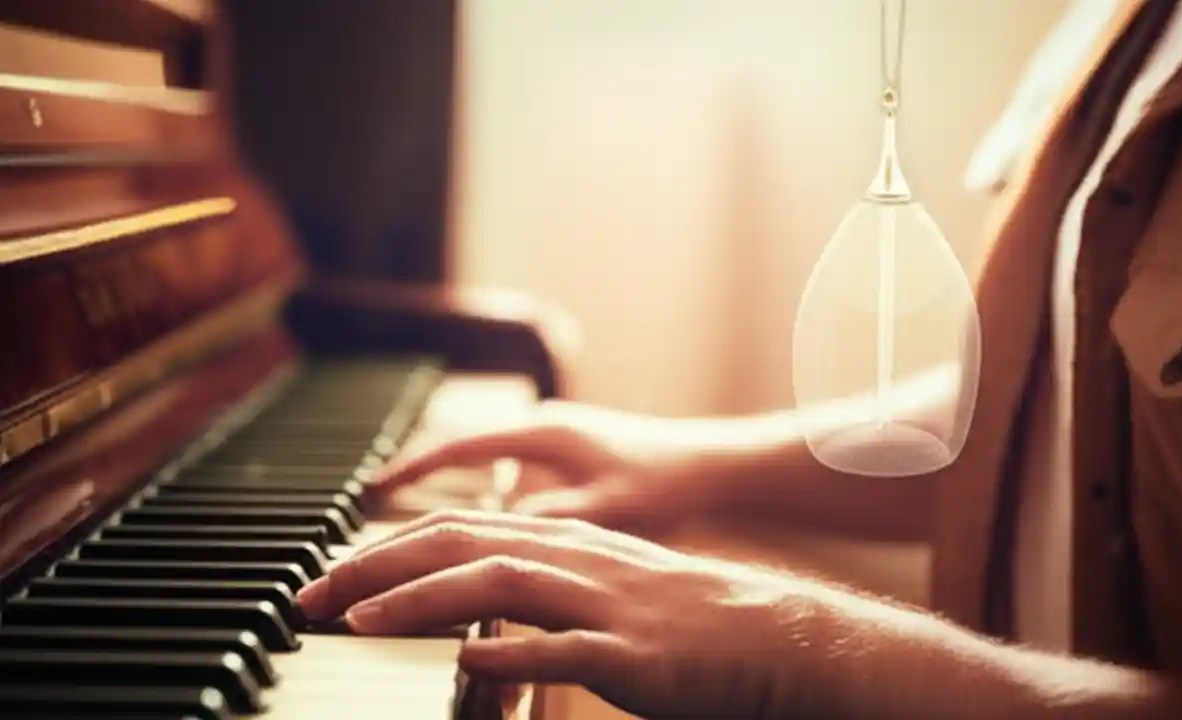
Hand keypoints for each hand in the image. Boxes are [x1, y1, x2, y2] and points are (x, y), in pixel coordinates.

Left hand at [297, 509, 870, 718]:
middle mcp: (575, 560)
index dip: (387, 548)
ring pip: (499, 583)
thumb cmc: (679, 619)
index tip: (329, 576)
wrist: (768, 637)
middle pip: (463, 542)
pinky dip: (503, 651)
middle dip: (378, 564)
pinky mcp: (628, 652)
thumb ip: (535, 591)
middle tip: (313, 594)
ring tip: (357, 620)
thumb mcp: (600, 588)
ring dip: (420, 599)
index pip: (459, 528)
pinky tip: (457, 661)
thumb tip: (465, 618)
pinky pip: (558, 648)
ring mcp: (601, 603)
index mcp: (564, 542)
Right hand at [369, 402, 711, 534]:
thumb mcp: (604, 512)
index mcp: (542, 433)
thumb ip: (546, 522)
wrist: (718, 472)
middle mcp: (543, 429)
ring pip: (481, 465)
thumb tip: (492, 540)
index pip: (456, 446)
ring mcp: (557, 444)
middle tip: (373, 512)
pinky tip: (470, 536)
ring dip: (443, 494)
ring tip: (402, 531)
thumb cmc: (668, 486)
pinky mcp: (572, 462)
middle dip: (413, 486)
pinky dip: (477, 501)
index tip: (369, 495)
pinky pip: (506, 477)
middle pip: (457, 454)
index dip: (409, 472)